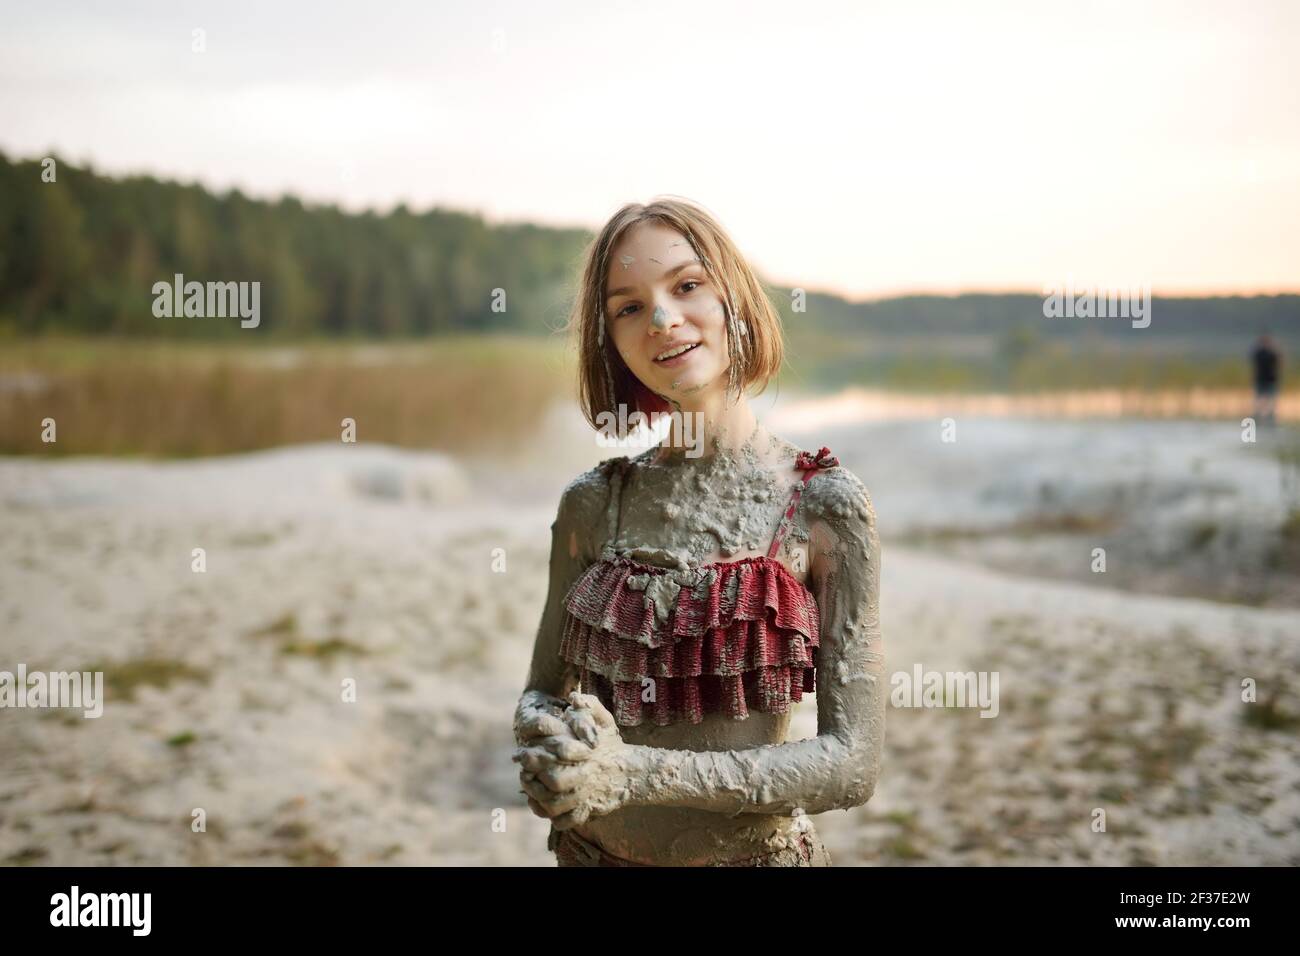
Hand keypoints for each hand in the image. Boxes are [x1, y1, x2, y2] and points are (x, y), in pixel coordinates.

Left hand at [513, 691, 633, 829]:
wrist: (633, 773)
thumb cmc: (612, 744)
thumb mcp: (605, 721)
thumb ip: (590, 706)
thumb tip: (574, 697)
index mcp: (587, 753)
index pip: (557, 753)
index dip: (535, 755)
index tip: (520, 754)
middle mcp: (588, 776)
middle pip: (555, 781)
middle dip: (534, 778)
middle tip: (523, 774)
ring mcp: (587, 797)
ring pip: (556, 805)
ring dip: (538, 799)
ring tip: (528, 790)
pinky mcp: (588, 812)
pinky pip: (565, 821)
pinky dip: (552, 817)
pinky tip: (542, 806)